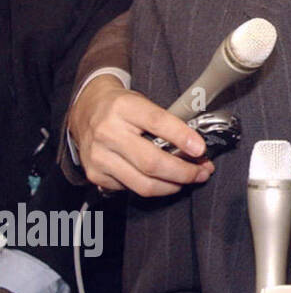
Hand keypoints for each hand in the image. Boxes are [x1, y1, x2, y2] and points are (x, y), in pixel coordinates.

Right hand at [67, 74, 212, 195]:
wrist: (86, 110)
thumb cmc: (122, 108)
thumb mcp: (143, 103)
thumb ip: (167, 123)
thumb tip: (197, 148)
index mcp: (124, 107)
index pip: (157, 122)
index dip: (182, 137)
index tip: (201, 149)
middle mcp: (107, 132)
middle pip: (152, 162)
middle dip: (184, 172)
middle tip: (202, 172)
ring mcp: (99, 156)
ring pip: (143, 183)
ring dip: (173, 185)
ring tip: (189, 179)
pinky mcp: (95, 174)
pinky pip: (131, 189)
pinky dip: (153, 187)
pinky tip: (164, 181)